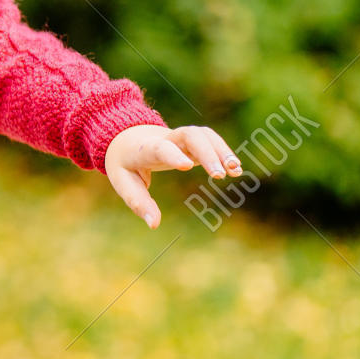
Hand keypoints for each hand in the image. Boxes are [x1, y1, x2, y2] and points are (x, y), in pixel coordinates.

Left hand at [104, 123, 242, 228]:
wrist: (128, 138)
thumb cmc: (125, 164)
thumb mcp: (123, 182)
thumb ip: (138, 202)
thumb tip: (154, 224)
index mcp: (144, 149)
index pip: (159, 148)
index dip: (172, 155)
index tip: (188, 166)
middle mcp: (165, 137)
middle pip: (189, 135)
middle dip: (206, 153)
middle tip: (220, 175)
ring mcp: (180, 137)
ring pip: (203, 134)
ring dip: (221, 150)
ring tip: (236, 171)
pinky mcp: (192, 141)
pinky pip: (210, 140)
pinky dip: (224, 151)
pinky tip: (236, 169)